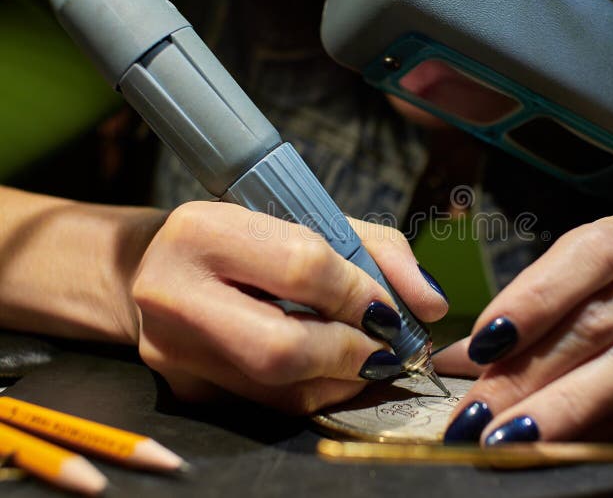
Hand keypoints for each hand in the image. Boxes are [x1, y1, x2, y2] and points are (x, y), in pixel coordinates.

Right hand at [133, 201, 447, 412]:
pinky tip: (336, 371)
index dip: (359, 294)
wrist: (166, 266)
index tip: (388, 309)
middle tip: (386, 347)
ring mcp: (172, 351)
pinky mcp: (184, 389)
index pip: (301, 267)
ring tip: (368, 356)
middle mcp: (172, 294)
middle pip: (283, 347)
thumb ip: (379, 251)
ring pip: (281, 388)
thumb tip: (432, 305)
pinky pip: (271, 406)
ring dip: (344, 379)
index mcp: (202, 232)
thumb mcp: (312, 221)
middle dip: (352, 352)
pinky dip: (320, 392)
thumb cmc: (250, 238)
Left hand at [437, 215, 612, 443]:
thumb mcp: (600, 269)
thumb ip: (535, 307)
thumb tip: (461, 358)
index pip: (579, 262)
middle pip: (590, 326)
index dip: (530, 301)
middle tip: (474, 410)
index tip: (482, 341)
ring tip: (509, 435)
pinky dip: (597, 430)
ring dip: (560, 409)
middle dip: (524, 373)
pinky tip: (556, 445)